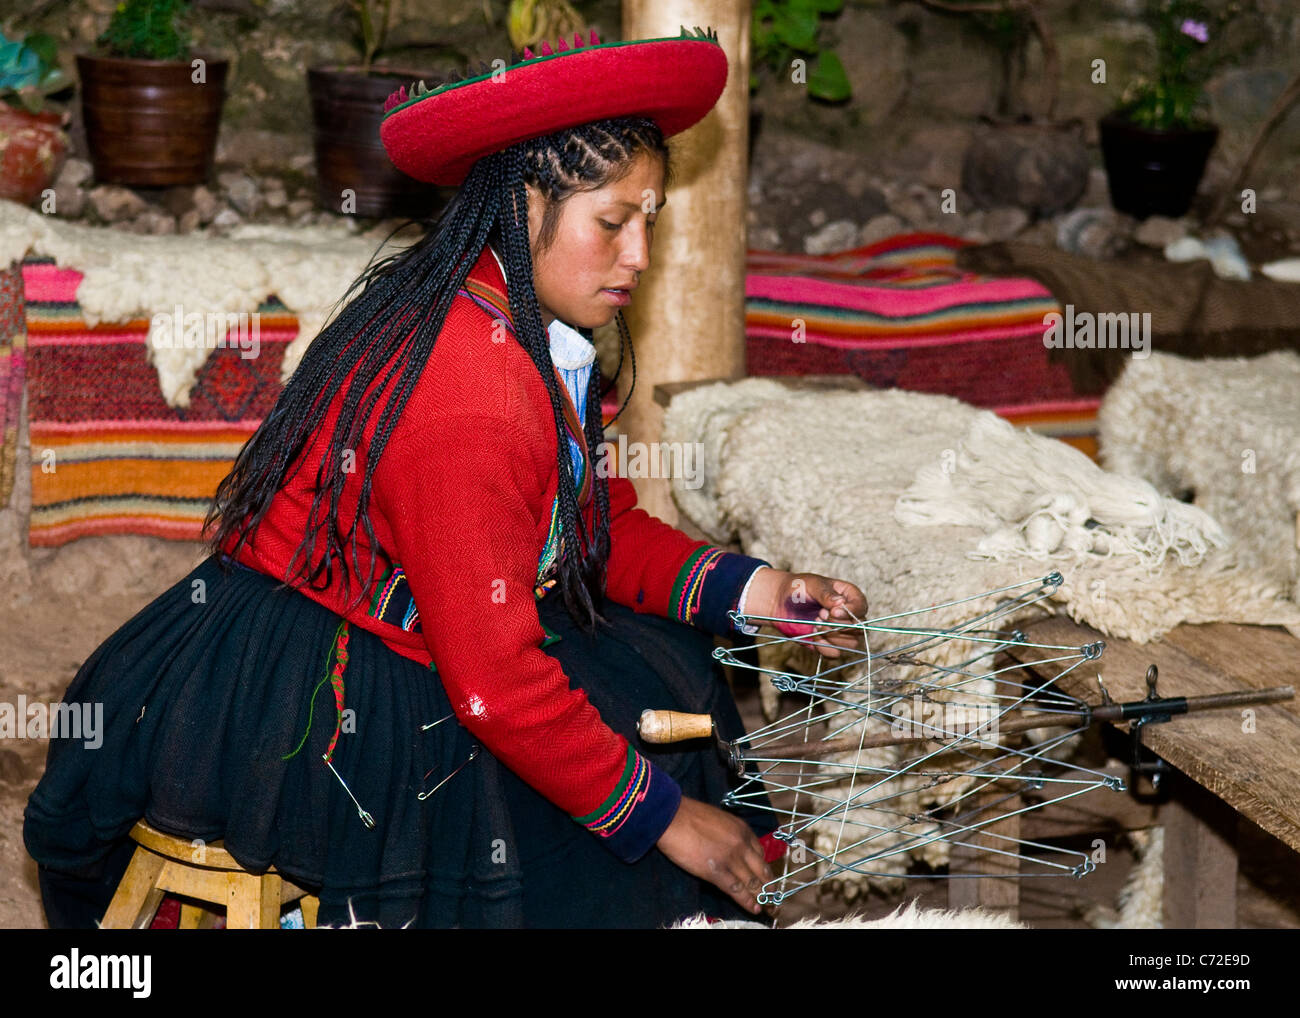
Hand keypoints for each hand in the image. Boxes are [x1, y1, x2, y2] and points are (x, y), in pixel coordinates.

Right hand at [657, 797, 771, 914]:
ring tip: (767, 908)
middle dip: (770, 886)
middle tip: (774, 898)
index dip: (765, 869)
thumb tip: (734, 847)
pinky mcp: (717, 872)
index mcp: (742, 829)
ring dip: (761, 898)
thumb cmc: (690, 815)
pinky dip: (747, 902)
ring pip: (752, 883)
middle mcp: (742, 844)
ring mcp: (731, 859)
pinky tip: (754, 909)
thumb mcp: (720, 819)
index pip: (761, 853)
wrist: (672, 817)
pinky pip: (737, 890)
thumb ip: (731, 834)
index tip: (766, 878)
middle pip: (762, 870)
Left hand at [747, 569, 867, 657]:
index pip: (861, 607)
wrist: (779, 601)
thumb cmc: (797, 588)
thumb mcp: (812, 585)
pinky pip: (836, 653)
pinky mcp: (828, 643)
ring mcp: (839, 631)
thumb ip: (826, 594)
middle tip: (819, 615)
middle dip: (838, 625)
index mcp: (848, 596)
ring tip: (816, 624)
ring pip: (851, 643)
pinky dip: (825, 648)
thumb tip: (841, 603)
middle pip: (859, 628)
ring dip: (832, 636)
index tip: (833, 611)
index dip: (851, 612)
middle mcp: (848, 615)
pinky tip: (813, 635)